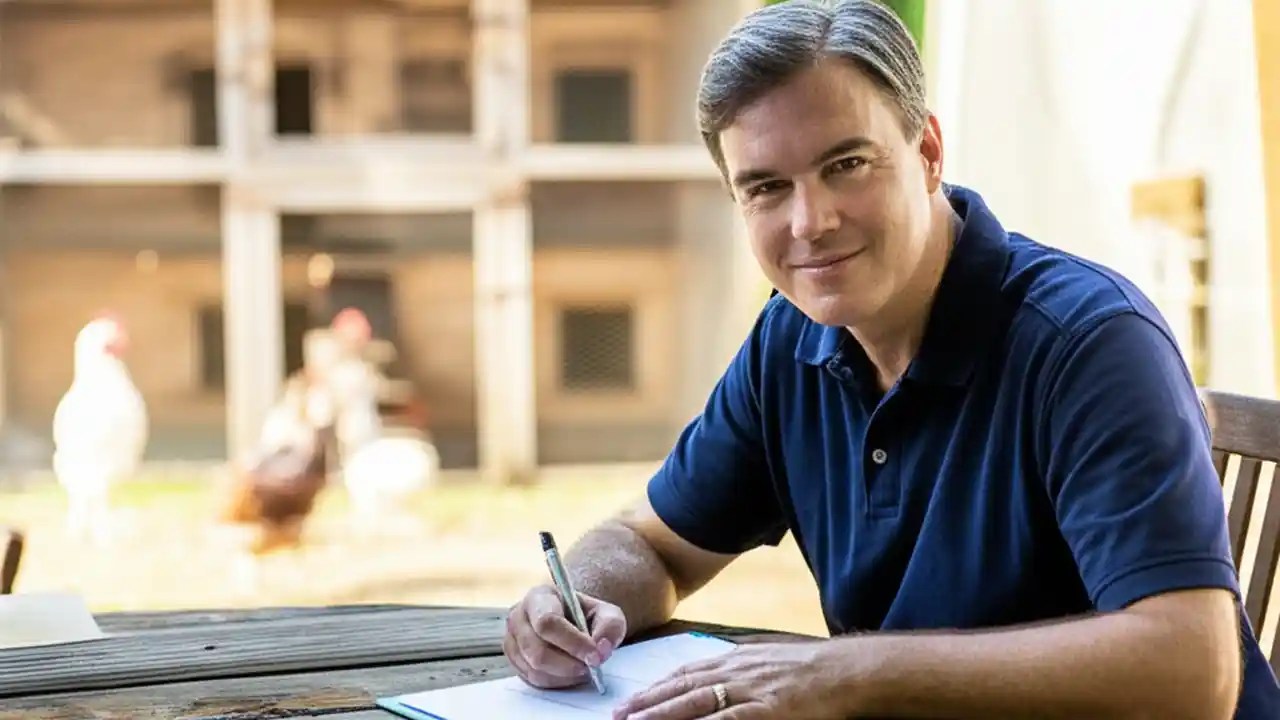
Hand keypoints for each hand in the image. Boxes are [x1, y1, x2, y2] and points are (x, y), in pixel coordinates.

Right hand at [504, 584, 627, 688]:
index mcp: (539, 597)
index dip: (572, 642)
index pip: (547, 622)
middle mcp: (518, 617)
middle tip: (590, 667)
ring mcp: (512, 640)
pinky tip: (569, 673)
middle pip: (537, 651)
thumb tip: (601, 648)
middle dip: (568, 664)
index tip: (595, 656)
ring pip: (535, 669)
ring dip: (564, 675)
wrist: (573, 625)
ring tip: (582, 668)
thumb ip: (611, 626)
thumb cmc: (587, 617)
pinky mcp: (514, 662)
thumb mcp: (607, 614)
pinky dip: (556, 682)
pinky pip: (532, 680)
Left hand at [611, 641, 849, 719]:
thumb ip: (737, 665)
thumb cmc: (809, 668)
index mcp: (735, 659)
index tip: (630, 700)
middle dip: (647, 703)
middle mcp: (735, 671)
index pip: (684, 673)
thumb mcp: (766, 657)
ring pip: (696, 704)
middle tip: (618, 716)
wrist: (844, 671)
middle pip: (681, 688)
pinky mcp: (766, 711)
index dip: (655, 687)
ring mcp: (749, 691)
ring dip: (661, 715)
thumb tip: (712, 671)